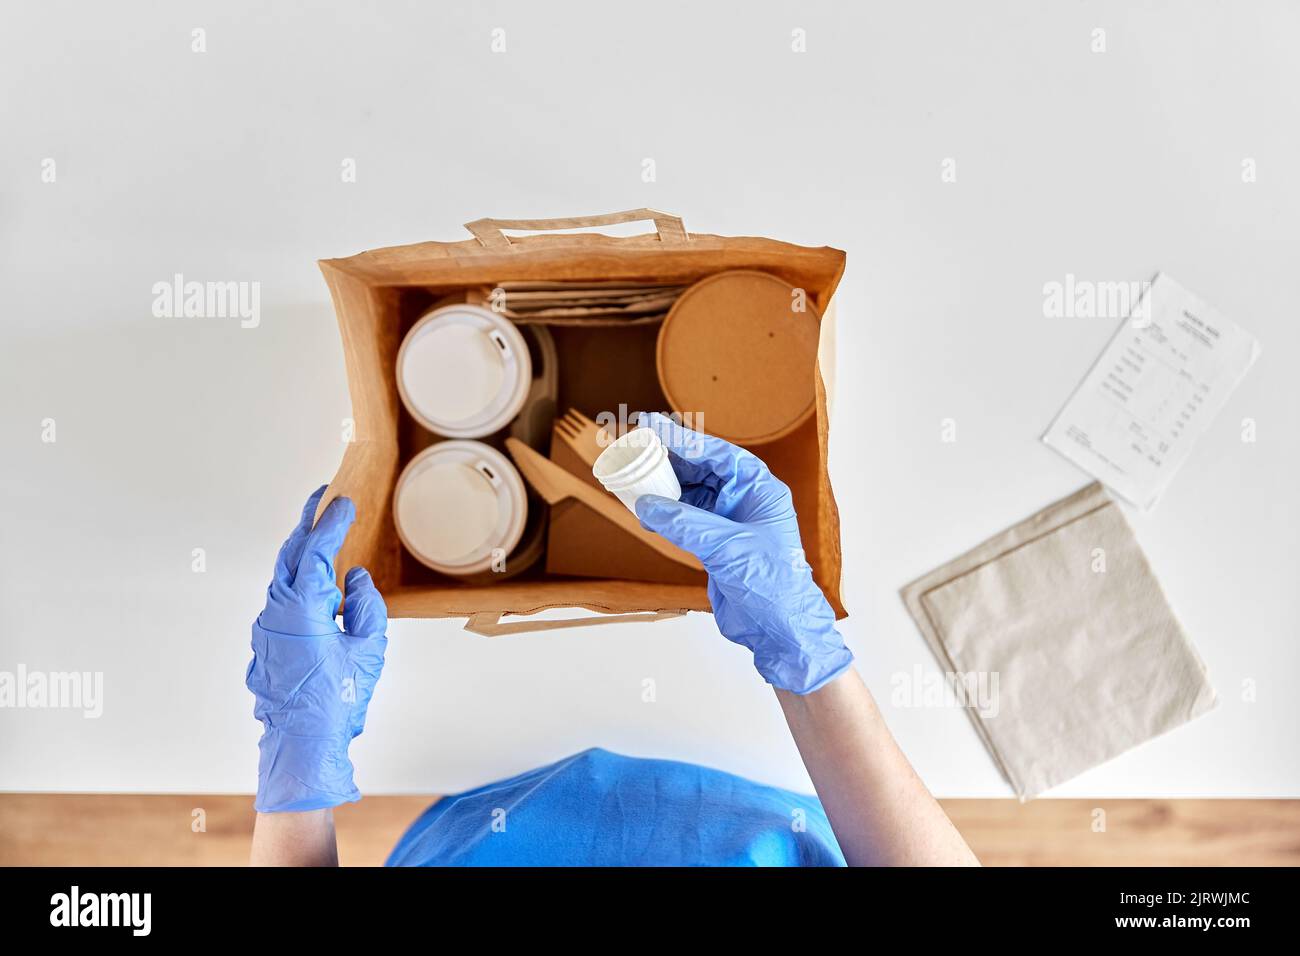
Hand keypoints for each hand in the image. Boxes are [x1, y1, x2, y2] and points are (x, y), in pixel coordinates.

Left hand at [245, 487, 387, 811]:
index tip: (342, 502)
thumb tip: (353, 581)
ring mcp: (268, 627)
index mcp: (301, 607)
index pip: (315, 551)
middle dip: (307, 525)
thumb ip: (365, 605)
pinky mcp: (269, 642)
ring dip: (301, 551)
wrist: (302, 744)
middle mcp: (276, 611)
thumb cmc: (336, 701)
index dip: (330, 523)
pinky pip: (282, 598)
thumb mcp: (367, 648)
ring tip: (320, 531)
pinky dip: (298, 578)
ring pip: (282, 576)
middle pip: (289, 555)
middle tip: (322, 499)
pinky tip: (315, 579)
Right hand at [633, 413, 852, 693]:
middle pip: (700, 468)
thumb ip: (686, 524)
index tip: (652, 425)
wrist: (780, 629)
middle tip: (636, 447)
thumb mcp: (728, 548)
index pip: (716, 453)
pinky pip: (684, 518)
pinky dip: (664, 514)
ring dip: (662, 487)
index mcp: (759, 488)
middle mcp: (744, 499)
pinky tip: (645, 511)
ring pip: (689, 492)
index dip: (683, 437)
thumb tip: (648, 504)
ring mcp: (729, 521)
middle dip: (668, 459)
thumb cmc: (773, 585)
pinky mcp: (715, 543)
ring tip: (634, 479)